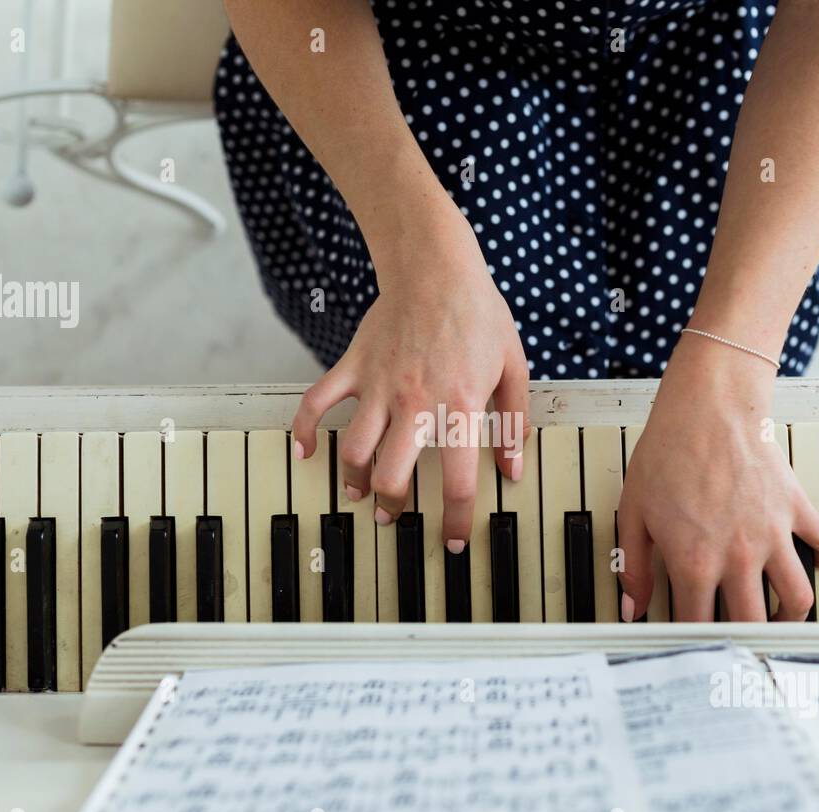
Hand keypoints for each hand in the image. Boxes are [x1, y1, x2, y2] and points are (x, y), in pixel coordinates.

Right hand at [291, 219, 529, 547]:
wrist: (436, 265)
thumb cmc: (478, 314)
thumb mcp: (513, 367)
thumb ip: (513, 422)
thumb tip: (512, 468)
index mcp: (460, 406)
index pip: (456, 481)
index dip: (454, 520)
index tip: (451, 540)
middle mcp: (415, 403)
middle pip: (393, 476)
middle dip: (394, 507)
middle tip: (396, 516)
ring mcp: (379, 385)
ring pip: (353, 450)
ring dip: (354, 480)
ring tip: (360, 493)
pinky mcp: (353, 366)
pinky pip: (317, 403)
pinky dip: (305, 430)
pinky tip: (305, 452)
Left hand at [617, 335, 818, 621]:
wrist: (708, 407)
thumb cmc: (669, 451)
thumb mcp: (634, 513)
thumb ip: (634, 566)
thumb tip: (632, 606)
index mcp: (694, 562)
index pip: (698, 625)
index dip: (693, 642)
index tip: (692, 645)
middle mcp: (738, 556)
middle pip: (752, 623)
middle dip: (744, 640)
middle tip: (739, 641)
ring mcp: (773, 535)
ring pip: (797, 597)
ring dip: (790, 615)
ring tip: (778, 617)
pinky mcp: (796, 509)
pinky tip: (811, 564)